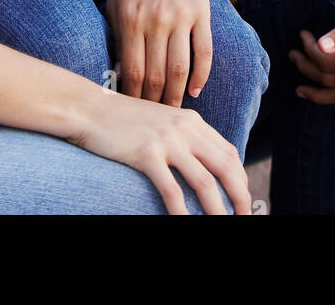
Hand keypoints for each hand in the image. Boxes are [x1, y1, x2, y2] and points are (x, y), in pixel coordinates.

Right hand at [77, 91, 251, 215]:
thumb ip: (184, 137)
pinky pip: (172, 190)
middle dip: (240, 197)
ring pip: (204, 182)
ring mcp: (166, 140)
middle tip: (244, 218)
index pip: (229, 152)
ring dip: (218, 211)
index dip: (241, 179)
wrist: (90, 108)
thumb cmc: (123, 120)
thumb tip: (202, 165)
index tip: (243, 200)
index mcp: (192, 121)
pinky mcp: (146, 153)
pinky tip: (185, 224)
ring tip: (224, 226)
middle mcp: (184, 128)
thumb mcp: (161, 121)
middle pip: (225, 167)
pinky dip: (182, 213)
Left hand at [106, 0, 210, 104]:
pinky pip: (204, 52)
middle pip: (156, 75)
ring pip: (180, 69)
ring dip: (176, 96)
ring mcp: (181, 16)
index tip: (133, 112)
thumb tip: (119, 73)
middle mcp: (156, 19)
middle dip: (154, 103)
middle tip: (154, 119)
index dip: (133, 97)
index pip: (132, 71)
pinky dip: (202, 76)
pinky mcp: (202, 13)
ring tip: (173, 111)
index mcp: (130, 18)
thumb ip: (116, 34)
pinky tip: (196, 91)